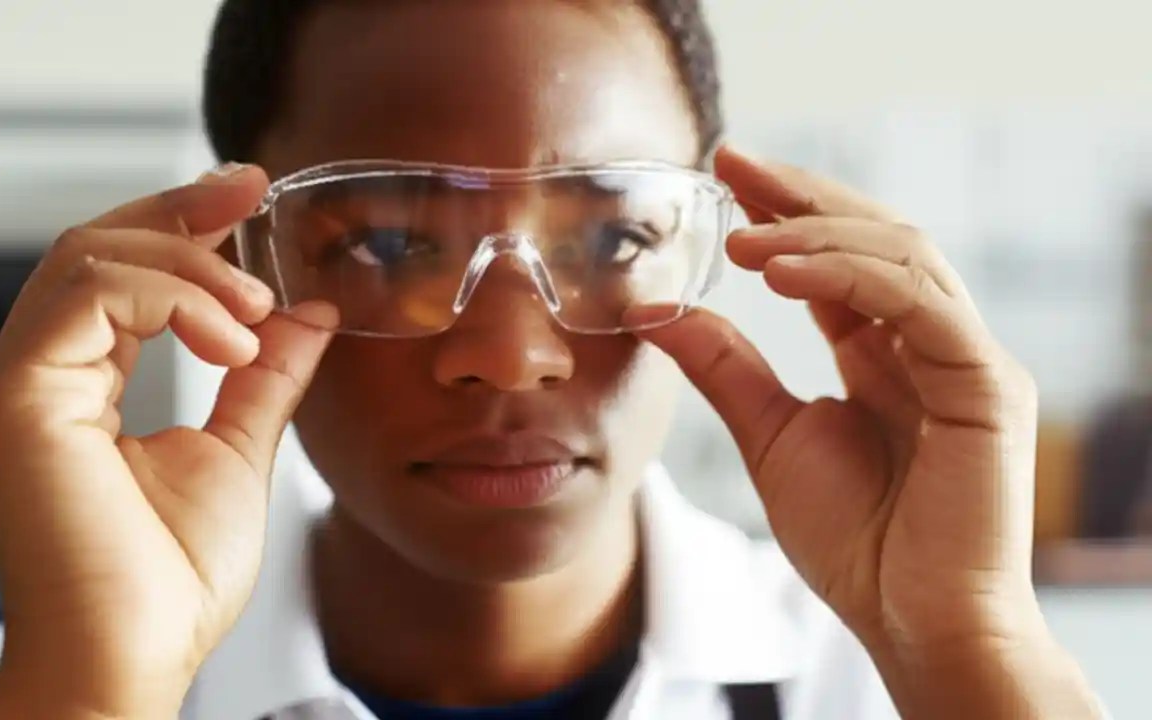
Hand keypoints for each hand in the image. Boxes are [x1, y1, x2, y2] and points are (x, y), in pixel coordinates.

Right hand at [0, 164, 336, 718]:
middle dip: (180, 209)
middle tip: (252, 186)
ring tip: (255, 312)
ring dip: (191, 267)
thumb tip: (307, 316)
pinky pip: (92, 295)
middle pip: (94, 245)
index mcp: (79, 387)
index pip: (119, 275)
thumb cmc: (171, 582)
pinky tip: (230, 342)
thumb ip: (263, 377)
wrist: (133, 660)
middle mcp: (38, 377)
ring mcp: (19, 385)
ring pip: (90, 257)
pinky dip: (174, 299)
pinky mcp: (17, 399)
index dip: (182, 224)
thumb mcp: (237, 452)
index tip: (251, 192)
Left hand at [637, 147, 1075, 697]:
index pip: (836, 260)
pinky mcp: (987, 383)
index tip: (724, 175)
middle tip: (734, 164)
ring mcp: (965, 357)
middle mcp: (930, 342)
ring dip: (817, 234)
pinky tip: (783, 270)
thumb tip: (659, 309)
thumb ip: (725, 367)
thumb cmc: (856, 541)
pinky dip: (851, 277)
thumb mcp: (769, 436)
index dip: (785, 212)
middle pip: (873, 238)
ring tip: (743, 237)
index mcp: (884, 354)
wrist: (911, 622)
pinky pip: (919, 304)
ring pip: (901, 256)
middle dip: (802, 196)